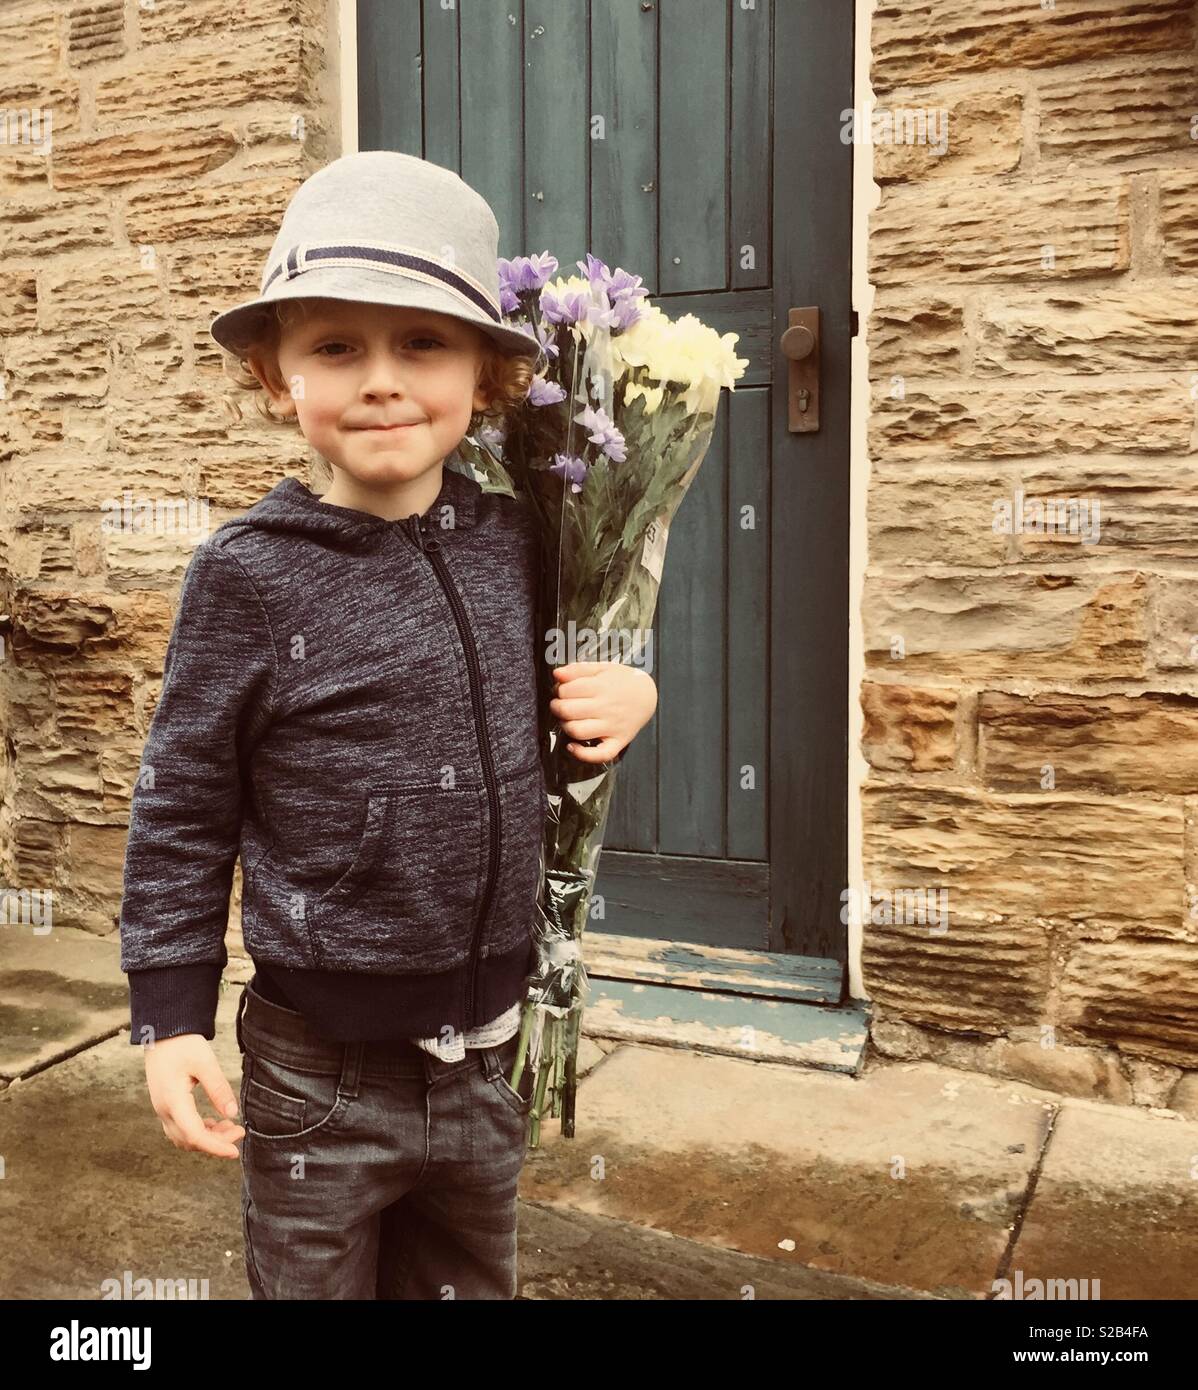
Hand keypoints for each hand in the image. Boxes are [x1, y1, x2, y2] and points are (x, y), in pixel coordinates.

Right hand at [143, 1033, 244, 1158]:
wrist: (162, 1033)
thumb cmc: (182, 1045)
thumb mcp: (205, 1063)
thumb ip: (218, 1089)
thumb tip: (232, 1113)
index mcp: (173, 1101)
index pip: (194, 1135)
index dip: (215, 1147)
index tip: (235, 1151)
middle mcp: (164, 1110)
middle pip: (190, 1140)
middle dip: (216, 1142)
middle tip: (239, 1132)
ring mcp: (162, 1109)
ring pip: (184, 1136)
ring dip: (207, 1138)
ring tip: (230, 1127)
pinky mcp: (166, 1104)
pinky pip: (181, 1127)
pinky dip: (199, 1130)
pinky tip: (215, 1123)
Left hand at [550, 661, 656, 763]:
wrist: (647, 695)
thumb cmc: (622, 682)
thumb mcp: (602, 668)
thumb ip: (578, 669)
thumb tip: (557, 674)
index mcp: (602, 687)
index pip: (568, 690)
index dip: (558, 690)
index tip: (560, 690)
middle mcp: (607, 708)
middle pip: (568, 711)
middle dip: (556, 706)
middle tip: (558, 704)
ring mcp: (612, 727)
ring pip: (577, 732)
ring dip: (565, 726)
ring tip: (567, 719)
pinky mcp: (618, 742)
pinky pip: (600, 755)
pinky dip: (583, 754)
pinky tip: (572, 746)